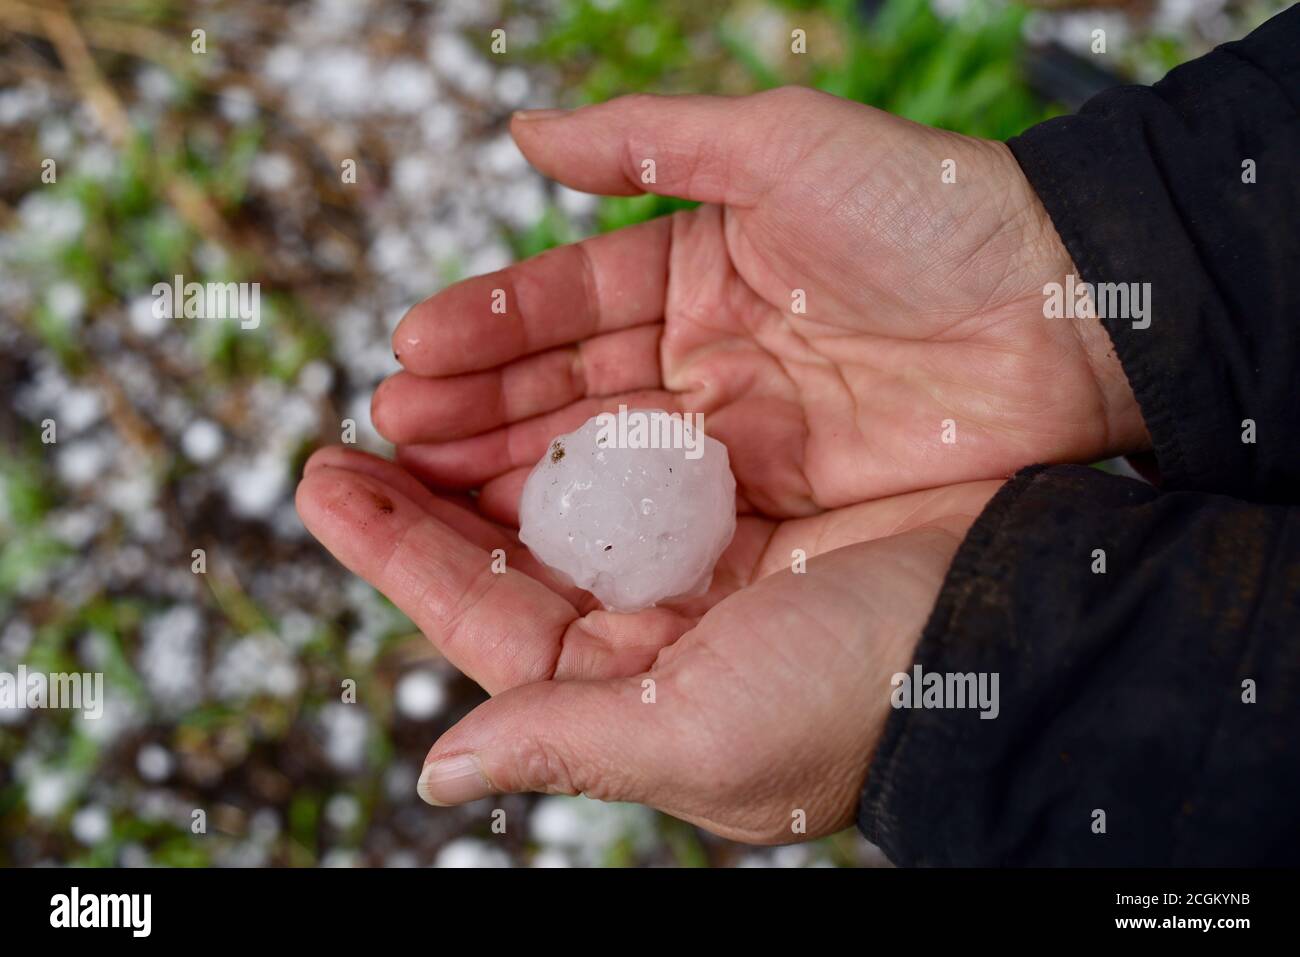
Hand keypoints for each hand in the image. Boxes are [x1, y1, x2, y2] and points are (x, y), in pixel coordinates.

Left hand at [295, 445, 998, 840]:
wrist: (1014, 614)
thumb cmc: (862, 692)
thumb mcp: (701, 734)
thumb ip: (565, 741)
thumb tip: (437, 770)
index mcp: (634, 686)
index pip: (485, 615)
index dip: (399, 552)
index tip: (325, 483)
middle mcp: (659, 621)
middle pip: (513, 546)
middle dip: (426, 493)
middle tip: (350, 432)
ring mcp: (706, 547)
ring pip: (568, 484)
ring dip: (492, 437)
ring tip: (417, 385)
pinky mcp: (755, 483)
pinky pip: (641, 436)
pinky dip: (582, 405)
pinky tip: (532, 375)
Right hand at [373, 87, 1145, 519]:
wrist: (1065, 308)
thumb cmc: (929, 207)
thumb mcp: (780, 147)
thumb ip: (647, 143)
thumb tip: (519, 133)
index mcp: (695, 268)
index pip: (567, 303)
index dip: (488, 325)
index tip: (409, 351)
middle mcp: (704, 355)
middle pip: (567, 390)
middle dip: (477, 411)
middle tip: (392, 436)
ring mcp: (735, 434)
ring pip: (602, 457)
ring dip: (515, 471)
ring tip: (426, 488)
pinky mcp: (774, 499)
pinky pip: (665, 515)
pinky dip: (597, 525)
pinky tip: (527, 535)